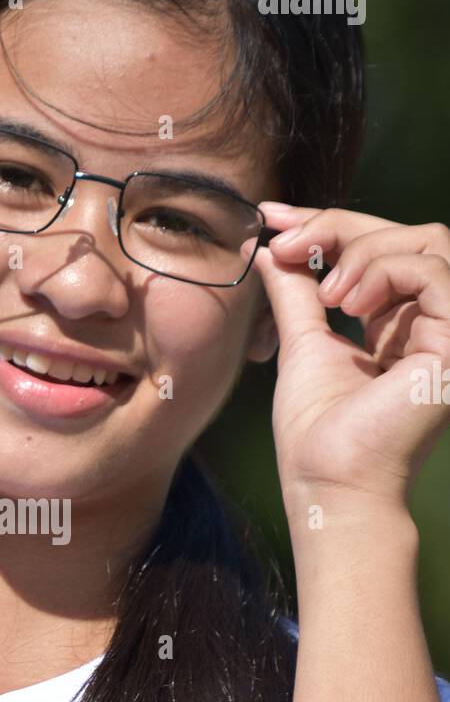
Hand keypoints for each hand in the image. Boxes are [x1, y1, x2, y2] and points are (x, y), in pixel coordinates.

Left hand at [251, 202, 449, 510]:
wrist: (330, 483)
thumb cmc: (317, 436)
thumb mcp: (302, 344)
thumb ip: (295, 294)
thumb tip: (270, 248)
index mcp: (399, 325)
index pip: (379, 249)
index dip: (329, 223)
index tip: (273, 218)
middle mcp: (431, 324)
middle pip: (407, 234)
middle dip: (339, 227)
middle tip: (286, 243)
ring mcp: (449, 333)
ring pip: (428, 241)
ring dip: (364, 250)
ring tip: (325, 294)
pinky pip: (436, 271)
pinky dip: (386, 271)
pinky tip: (346, 304)